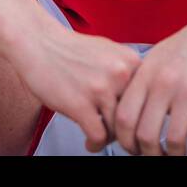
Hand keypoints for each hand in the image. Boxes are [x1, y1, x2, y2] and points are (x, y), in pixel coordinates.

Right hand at [9, 17, 142, 152]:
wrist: (38, 42)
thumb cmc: (71, 50)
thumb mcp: (110, 52)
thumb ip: (127, 73)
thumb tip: (142, 100)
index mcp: (131, 61)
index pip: (149, 99)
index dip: (142, 116)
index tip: (136, 126)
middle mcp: (120, 74)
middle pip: (136, 116)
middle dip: (128, 132)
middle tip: (122, 139)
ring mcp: (100, 89)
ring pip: (118, 130)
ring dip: (110, 139)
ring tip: (101, 137)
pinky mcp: (80, 105)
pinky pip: (98, 136)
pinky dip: (95, 144)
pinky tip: (89, 140)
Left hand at [114, 0, 186, 155]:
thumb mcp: (160, 55)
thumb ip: (146, 82)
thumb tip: (135, 113)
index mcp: (147, 72)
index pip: (124, 117)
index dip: (125, 141)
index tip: (133, 149)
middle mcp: (164, 82)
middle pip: (143, 134)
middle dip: (148, 154)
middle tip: (156, 157)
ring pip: (172, 141)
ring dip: (174, 157)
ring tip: (179, 157)